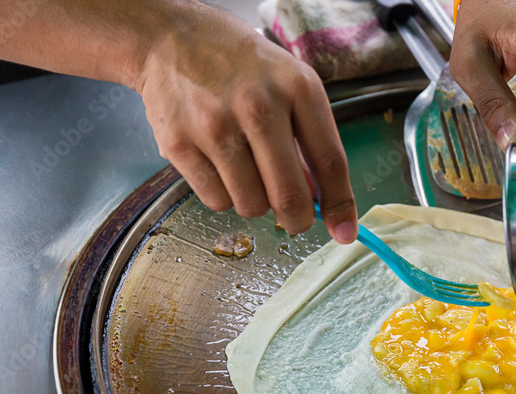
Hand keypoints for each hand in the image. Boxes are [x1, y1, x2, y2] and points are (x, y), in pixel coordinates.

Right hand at [136, 4, 357, 240]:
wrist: (170, 41)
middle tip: (295, 218)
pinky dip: (223, 195)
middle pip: (290, 197)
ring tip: (246, 169)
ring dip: (255, 201)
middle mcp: (259, 107)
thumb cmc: (241, 67)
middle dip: (297, 219)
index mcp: (298, 89)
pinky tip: (219, 164)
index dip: (340, 205)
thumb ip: (309, 139)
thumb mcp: (289, 84)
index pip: (330, 162)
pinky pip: (216, 201)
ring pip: (252, 206)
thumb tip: (320, 200)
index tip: (344, 232)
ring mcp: (216, 127)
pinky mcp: (179, 145)